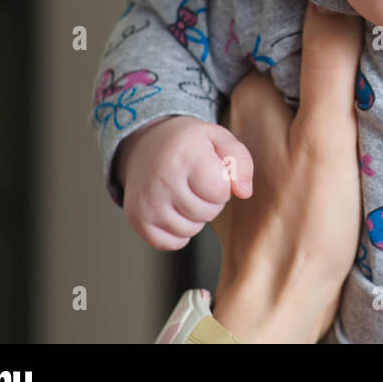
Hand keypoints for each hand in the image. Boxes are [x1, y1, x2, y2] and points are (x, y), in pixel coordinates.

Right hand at [116, 114, 252, 250]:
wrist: (145, 145)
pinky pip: (172, 243)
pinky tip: (174, 208)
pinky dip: (179, 231)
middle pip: (208, 212)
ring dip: (196, 216)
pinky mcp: (137, 220)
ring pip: (191, 230)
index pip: (220, 191)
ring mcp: (147, 203)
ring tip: (186, 193)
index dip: (224, 184)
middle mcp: (162, 181)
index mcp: (185, 156)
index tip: (214, 171)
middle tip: (197, 182)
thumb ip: (240, 161)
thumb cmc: (189, 144)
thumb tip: (244, 192)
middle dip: (211, 200)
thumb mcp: (218, 138)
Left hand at [207, 4, 364, 342]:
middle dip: (329, 67)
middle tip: (373, 76)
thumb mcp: (328, 135)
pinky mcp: (266, 182)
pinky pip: (297, 140)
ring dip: (327, 103)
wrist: (283, 303)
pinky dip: (318, 137)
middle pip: (296, 70)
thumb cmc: (302, 228)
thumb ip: (330, 61)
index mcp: (252, 96)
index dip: (329, 29)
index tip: (365, 30)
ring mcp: (254, 152)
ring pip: (298, 105)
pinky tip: (346, 150)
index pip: (293, 37)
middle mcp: (243, 118)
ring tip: (366, 111)